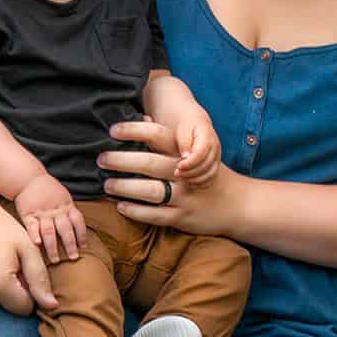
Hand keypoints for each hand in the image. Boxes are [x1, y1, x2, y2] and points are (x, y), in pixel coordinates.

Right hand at [14, 172, 87, 263]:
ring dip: (52, 246)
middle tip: (73, 257)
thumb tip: (79, 230)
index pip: (78, 221)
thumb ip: (70, 212)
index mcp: (67, 206)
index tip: (83, 247)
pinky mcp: (28, 214)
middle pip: (65, 229)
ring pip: (49, 231)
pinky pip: (32, 226)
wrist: (30, 179)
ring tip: (55, 259)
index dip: (82, 234)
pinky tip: (37, 244)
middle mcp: (56, 210)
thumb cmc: (49, 190)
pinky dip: (34, 235)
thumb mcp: (64, 197)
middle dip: (70, 244)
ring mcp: (42, 212)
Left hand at [100, 119, 237, 234]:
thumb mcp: (194, 153)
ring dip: (124, 187)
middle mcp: (185, 173)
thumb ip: (169, 140)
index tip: (112, 130)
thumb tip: (144, 118)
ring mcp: (184, 196)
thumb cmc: (208, 174)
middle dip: (120, 161)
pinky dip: (135, 211)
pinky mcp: (182, 218)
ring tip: (106, 184)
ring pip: (149, 191)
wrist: (236, 203)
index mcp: (185, 153)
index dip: (134, 131)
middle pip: (148, 163)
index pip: (158, 135)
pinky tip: (120, 206)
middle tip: (100, 159)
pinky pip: (154, 216)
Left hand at [174, 113, 222, 187]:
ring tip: (182, 179)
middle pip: (206, 165)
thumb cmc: (187, 126)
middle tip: (177, 173)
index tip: (178, 166)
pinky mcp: (215, 164)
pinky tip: (190, 183)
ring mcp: (217, 156)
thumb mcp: (183, 130)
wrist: (196, 123)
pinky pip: (212, 178)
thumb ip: (184, 142)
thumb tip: (185, 157)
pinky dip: (202, 183)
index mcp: (207, 137)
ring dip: (196, 179)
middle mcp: (216, 148)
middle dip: (190, 172)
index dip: (189, 164)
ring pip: (211, 173)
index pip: (200, 154)